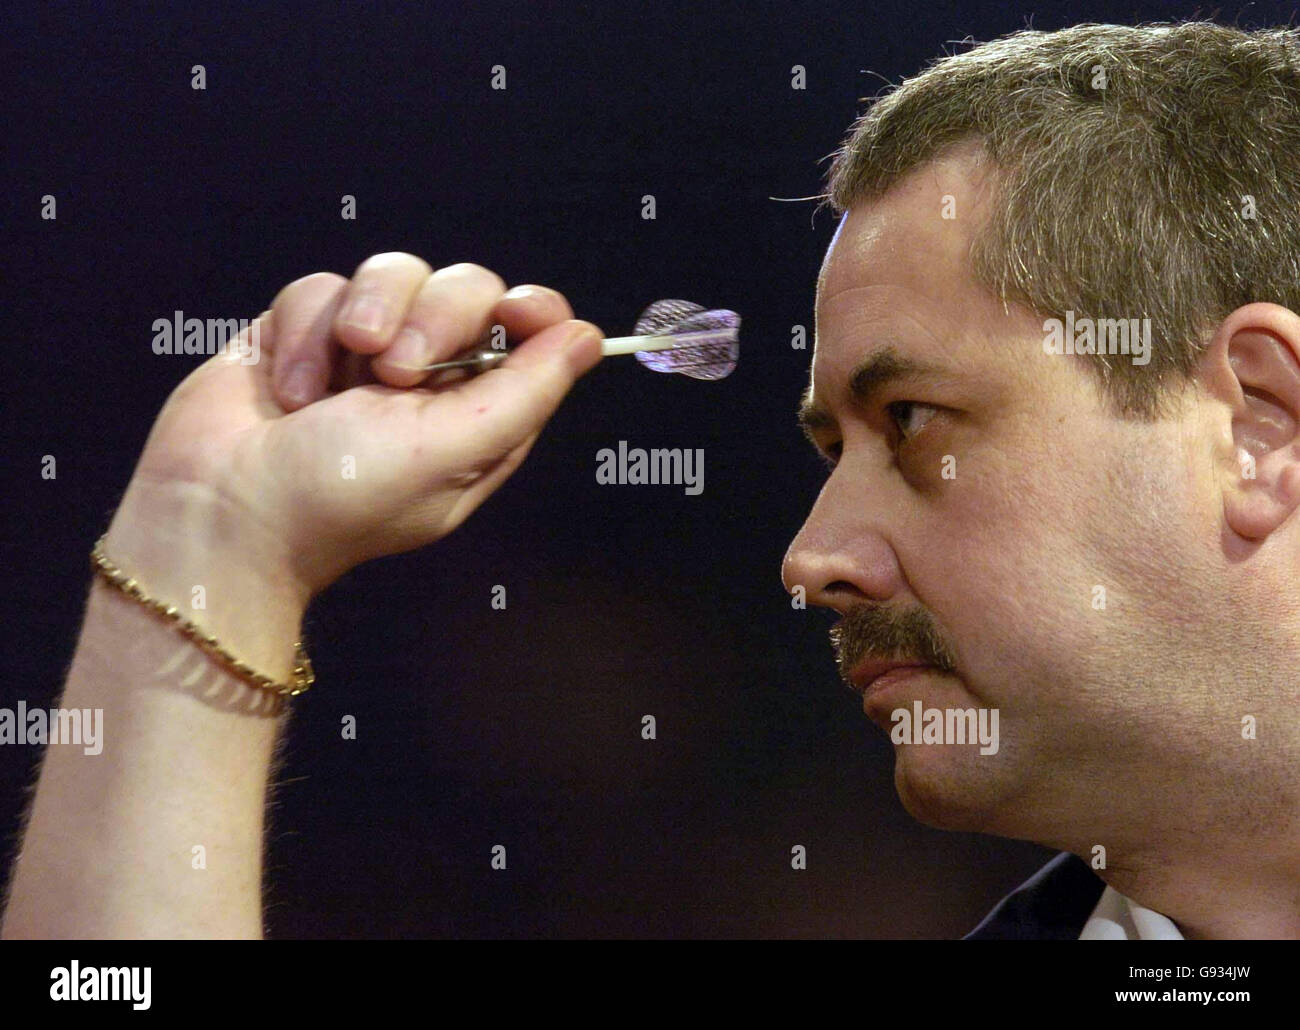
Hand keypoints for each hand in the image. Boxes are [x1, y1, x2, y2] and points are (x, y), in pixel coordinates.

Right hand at [115, 255, 603, 598]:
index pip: (533, 332)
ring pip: (395, 271)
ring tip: (334, 383)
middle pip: (468, 286)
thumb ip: (526, 391)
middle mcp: (431, 377)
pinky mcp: (303, 330)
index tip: (513, 313)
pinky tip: (291, 388)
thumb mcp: (451, 450)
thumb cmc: (341, 498)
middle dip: (435, 316)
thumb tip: (588, 337)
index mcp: (480, 413)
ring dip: (366, 315)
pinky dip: (304, 331)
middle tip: (395, 372)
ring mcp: (364, 349)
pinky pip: (323, 284)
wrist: (219, 511)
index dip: (532, 311)